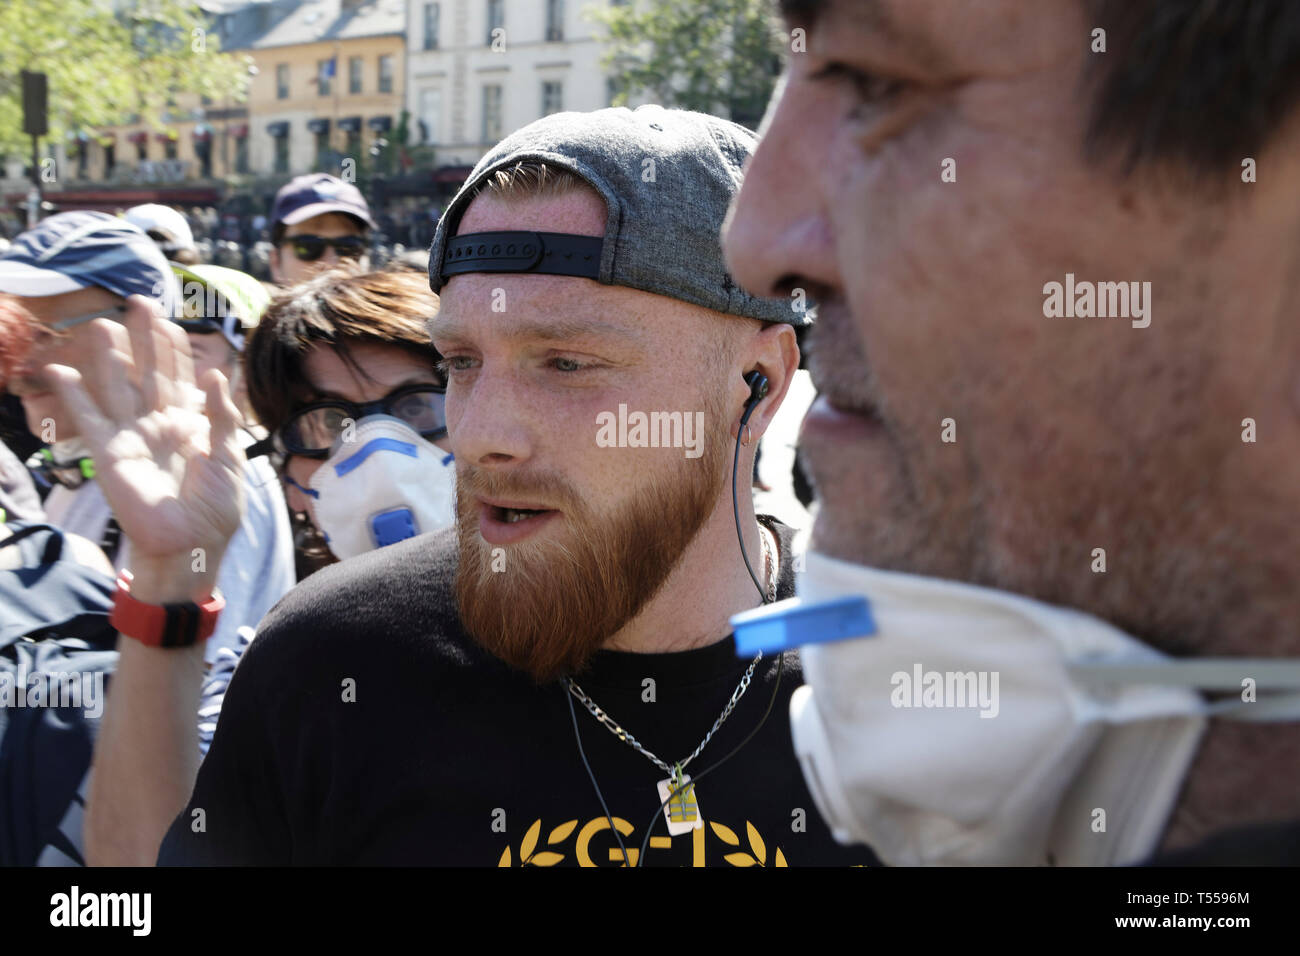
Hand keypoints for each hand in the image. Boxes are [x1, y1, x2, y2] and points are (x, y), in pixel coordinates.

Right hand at [45, 296, 244, 597]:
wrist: (193, 543)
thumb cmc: (216, 506)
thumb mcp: (231, 455)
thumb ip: (222, 414)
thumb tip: (215, 374)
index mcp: (191, 423)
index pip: (181, 377)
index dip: (175, 349)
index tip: (170, 319)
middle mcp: (160, 424)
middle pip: (149, 372)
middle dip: (144, 339)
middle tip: (138, 302)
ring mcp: (133, 436)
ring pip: (119, 386)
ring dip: (110, 357)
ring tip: (104, 325)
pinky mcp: (110, 453)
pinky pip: (90, 418)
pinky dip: (74, 395)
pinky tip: (62, 372)